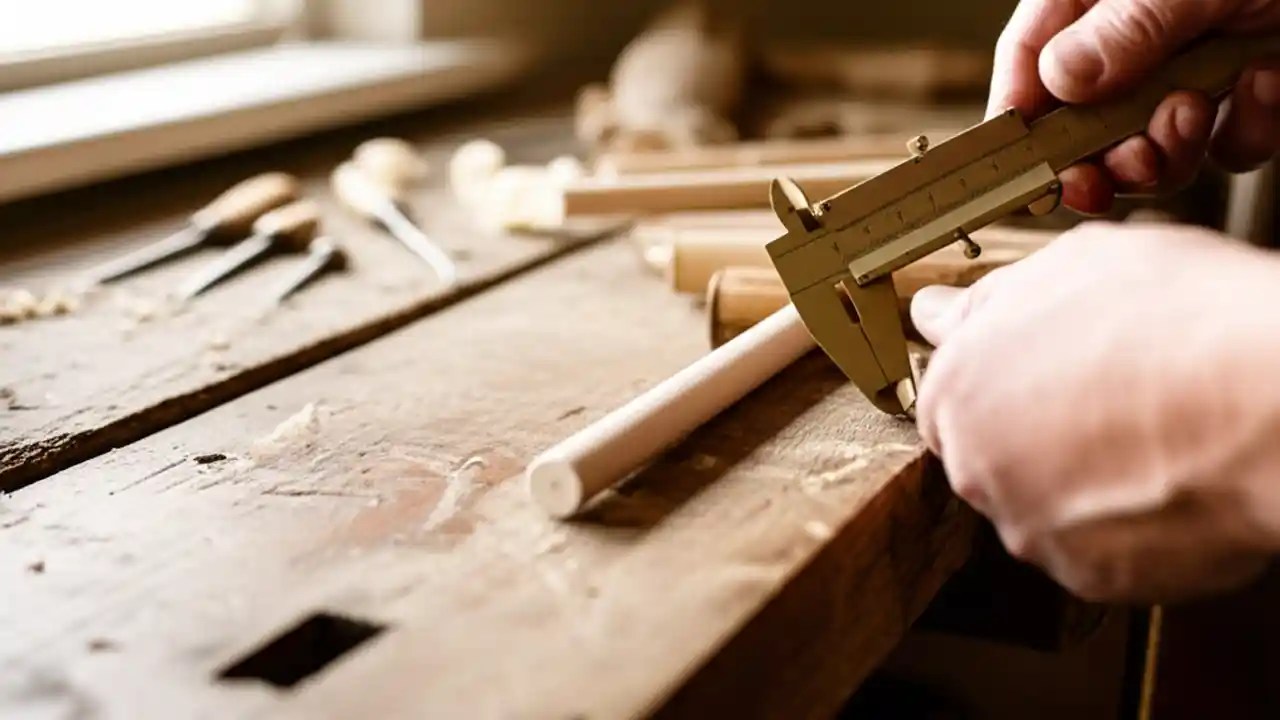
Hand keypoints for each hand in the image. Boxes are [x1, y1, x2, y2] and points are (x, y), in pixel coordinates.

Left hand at [911, 222, 1279, 602]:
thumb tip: (936, 311)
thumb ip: (987, 302)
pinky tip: (1172, 478)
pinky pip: (1101, 551)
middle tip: (1112, 399)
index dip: (1001, 387)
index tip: (1044, 377)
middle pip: (993, 460)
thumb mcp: (1069, 267)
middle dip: (1041, 435)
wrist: (1269, 399)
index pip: (948, 405)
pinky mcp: (1091, 578)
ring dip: (1086, 482)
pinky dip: (1130, 526)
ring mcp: (1033, 528)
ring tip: (1153, 435)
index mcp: (958, 391)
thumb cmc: (1179, 323)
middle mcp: (978, 469)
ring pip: (1047, 509)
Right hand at [989, 0, 1279, 213]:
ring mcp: (1192, 70)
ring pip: (1152, 148)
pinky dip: (1248, 129)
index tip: (1025, 167)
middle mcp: (1137, 40)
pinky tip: (1268, 81)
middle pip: (1085, 126)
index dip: (1018, 119)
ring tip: (1194, 112)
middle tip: (1124, 165)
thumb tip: (1055, 82)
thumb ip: (1125, 28)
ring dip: (1171, 150)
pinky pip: (1228, 145)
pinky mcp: (1246, 96)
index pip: (1028, 61)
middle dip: (1103, 156)